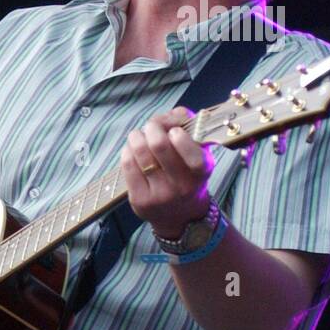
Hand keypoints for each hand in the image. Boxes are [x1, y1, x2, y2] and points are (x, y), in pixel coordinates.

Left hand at [120, 106, 213, 238]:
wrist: (179, 216)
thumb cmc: (189, 177)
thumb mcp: (200, 155)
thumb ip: (191, 129)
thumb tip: (173, 114)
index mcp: (201, 173)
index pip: (192, 153)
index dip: (179, 136)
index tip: (174, 131)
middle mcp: (182, 187)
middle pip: (159, 146)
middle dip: (152, 127)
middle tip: (151, 126)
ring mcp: (159, 195)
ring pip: (140, 153)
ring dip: (136, 136)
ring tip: (139, 135)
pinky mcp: (140, 200)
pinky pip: (127, 165)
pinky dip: (127, 151)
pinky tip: (132, 150)